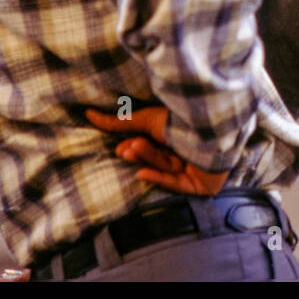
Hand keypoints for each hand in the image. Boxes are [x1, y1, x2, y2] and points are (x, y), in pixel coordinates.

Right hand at [85, 105, 228, 195]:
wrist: (209, 123)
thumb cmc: (180, 117)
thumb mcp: (144, 119)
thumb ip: (118, 122)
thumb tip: (88, 114)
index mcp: (178, 138)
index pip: (153, 150)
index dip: (136, 151)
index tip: (121, 148)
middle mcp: (188, 153)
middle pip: (158, 159)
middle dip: (141, 155)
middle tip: (125, 150)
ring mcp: (195, 169)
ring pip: (165, 167)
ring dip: (149, 158)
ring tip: (135, 148)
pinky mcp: (201, 184)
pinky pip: (176, 183)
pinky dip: (159, 178)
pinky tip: (141, 175)